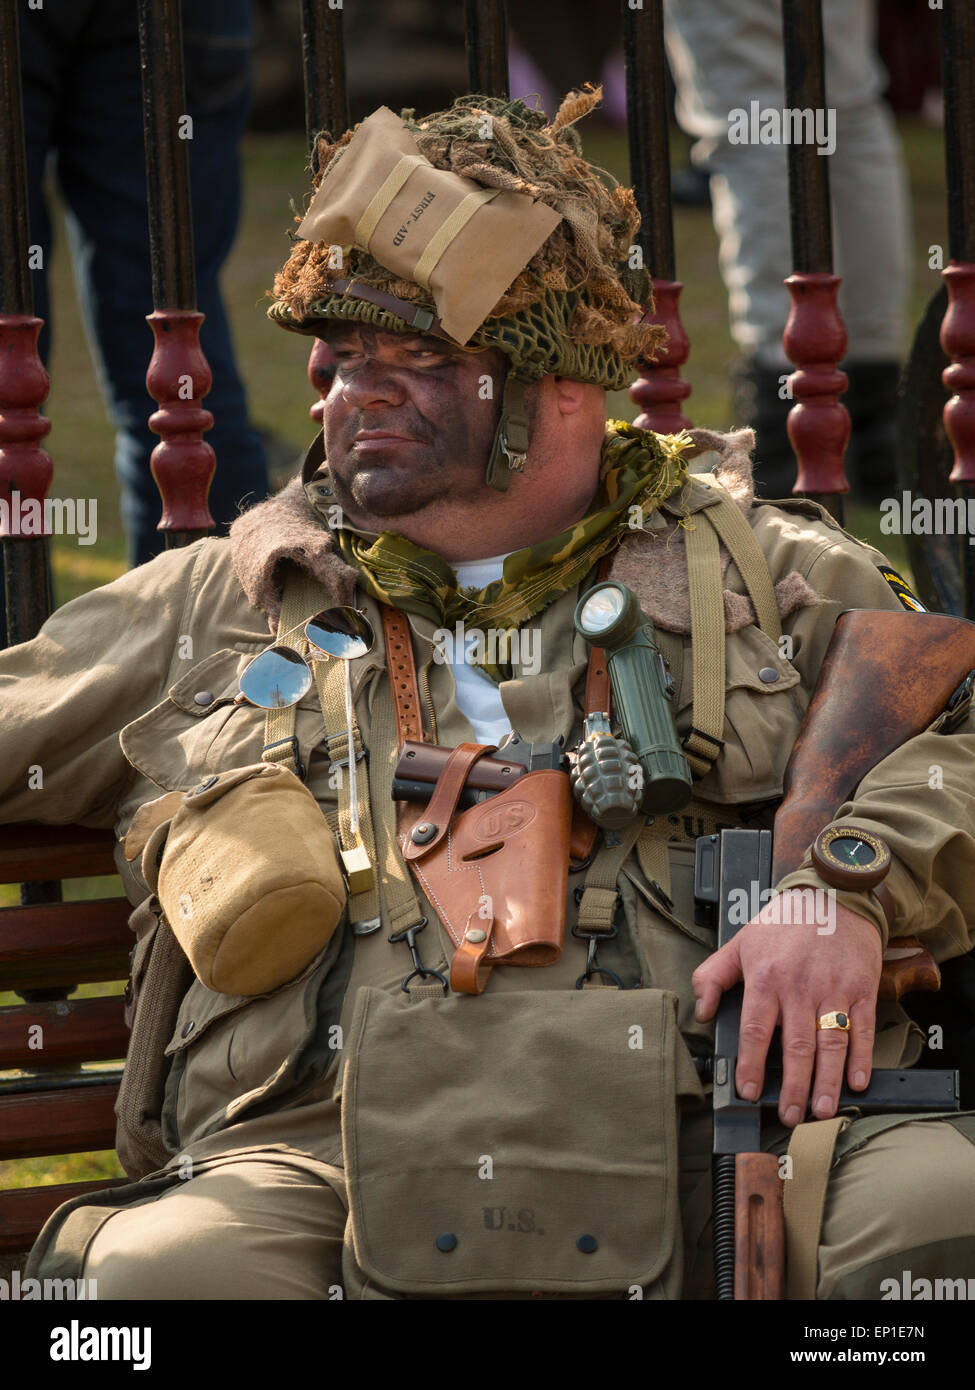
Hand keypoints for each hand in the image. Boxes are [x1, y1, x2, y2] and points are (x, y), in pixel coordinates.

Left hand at [692, 891, 882, 1127]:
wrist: (831, 896)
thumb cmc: (783, 924)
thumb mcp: (739, 943)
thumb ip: (712, 977)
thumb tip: (703, 1013)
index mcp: (766, 977)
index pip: (756, 1029)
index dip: (751, 1063)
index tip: (748, 1091)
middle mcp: (800, 986)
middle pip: (796, 1045)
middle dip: (792, 1085)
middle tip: (789, 1116)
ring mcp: (833, 989)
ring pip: (830, 1042)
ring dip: (827, 1081)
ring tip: (822, 1110)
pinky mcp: (861, 989)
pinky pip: (863, 1028)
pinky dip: (862, 1057)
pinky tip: (857, 1081)